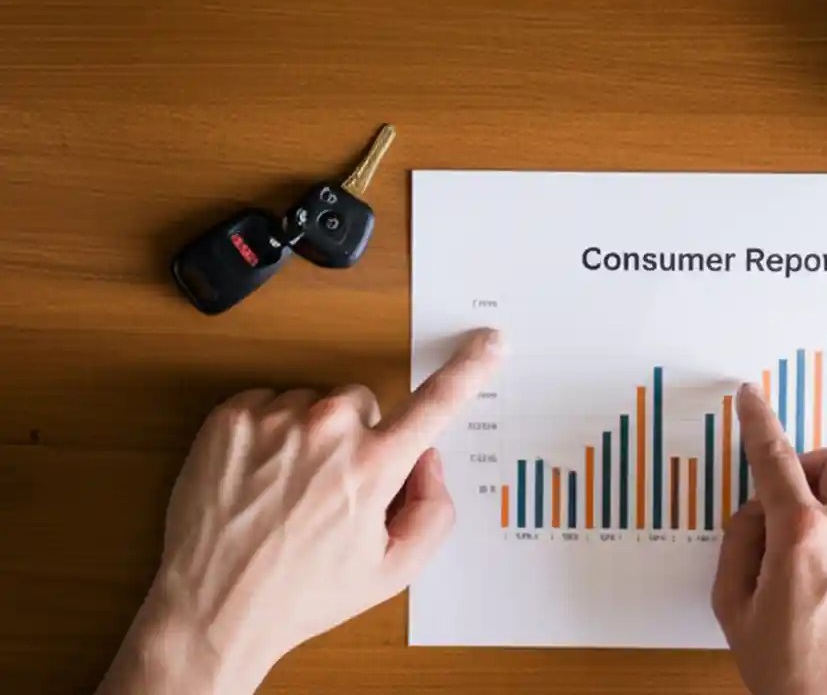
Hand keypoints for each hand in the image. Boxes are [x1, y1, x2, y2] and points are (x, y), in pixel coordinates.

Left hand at [97, 329, 502, 694]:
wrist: (212, 607)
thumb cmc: (301, 594)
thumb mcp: (392, 572)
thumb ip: (433, 510)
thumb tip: (427, 460)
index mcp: (373, 467)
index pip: (436, 404)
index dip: (469, 370)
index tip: (489, 342)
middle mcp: (327, 430)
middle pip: (362, 404)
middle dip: (357, 436)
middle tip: (332, 489)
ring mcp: (274, 418)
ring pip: (312, 405)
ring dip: (309, 436)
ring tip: (286, 491)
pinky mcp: (231, 416)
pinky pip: (269, 404)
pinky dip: (269, 435)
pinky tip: (259, 479)